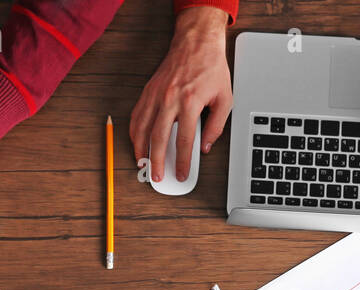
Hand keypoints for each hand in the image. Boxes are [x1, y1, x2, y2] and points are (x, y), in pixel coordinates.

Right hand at [130, 5, 230, 182]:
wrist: (196, 43)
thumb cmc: (211, 69)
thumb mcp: (225, 99)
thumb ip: (216, 126)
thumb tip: (205, 147)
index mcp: (190, 102)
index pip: (185, 141)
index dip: (182, 161)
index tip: (181, 173)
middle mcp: (170, 99)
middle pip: (159, 139)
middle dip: (157, 162)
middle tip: (157, 177)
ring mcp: (156, 95)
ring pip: (143, 129)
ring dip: (141, 150)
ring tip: (143, 165)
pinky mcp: (148, 91)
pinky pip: (137, 116)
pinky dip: (135, 132)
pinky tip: (137, 143)